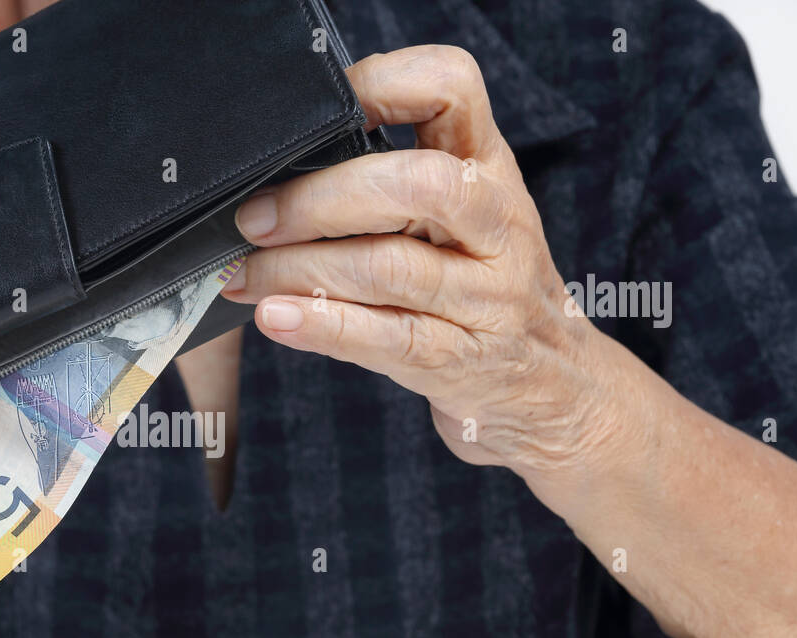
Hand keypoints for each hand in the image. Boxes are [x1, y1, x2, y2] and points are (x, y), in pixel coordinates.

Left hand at [223, 46, 627, 490]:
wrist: (555, 393)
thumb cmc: (483, 294)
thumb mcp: (463, 223)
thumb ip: (395, 188)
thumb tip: (276, 181)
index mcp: (489, 170)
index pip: (452, 88)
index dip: (380, 85)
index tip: (310, 122)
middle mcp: (497, 225)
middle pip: (414, 185)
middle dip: (318, 200)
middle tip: (254, 221)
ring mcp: (488, 299)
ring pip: (388, 268)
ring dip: (298, 269)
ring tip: (242, 278)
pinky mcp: (463, 362)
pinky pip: (389, 338)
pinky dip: (323, 326)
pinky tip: (274, 318)